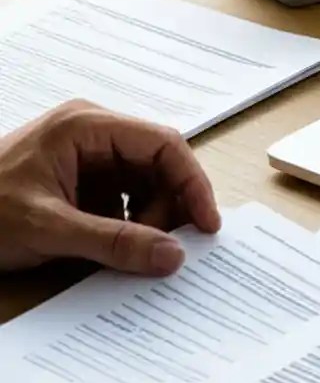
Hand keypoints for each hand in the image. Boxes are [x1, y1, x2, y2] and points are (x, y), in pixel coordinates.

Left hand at [0, 100, 220, 274]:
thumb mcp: (49, 229)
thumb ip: (115, 242)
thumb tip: (173, 256)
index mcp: (86, 126)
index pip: (163, 144)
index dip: (193, 182)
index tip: (206, 223)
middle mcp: (93, 134)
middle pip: (159, 164)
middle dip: (170, 206)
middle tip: (169, 247)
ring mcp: (88, 157)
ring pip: (147, 184)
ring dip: (152, 219)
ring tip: (136, 251)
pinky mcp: (82, 182)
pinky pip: (126, 199)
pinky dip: (132, 225)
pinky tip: (120, 248)